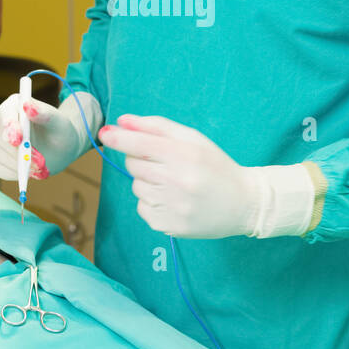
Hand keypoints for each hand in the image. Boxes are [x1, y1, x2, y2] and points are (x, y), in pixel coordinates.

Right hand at [0, 92, 100, 180]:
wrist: (59, 149)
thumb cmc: (59, 131)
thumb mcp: (58, 122)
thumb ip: (44, 113)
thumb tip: (27, 105)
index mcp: (13, 105)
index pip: (5, 114)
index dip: (10, 127)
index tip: (18, 140)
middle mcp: (1, 121)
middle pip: (0, 137)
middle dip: (18, 152)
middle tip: (38, 162)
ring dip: (19, 164)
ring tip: (40, 167)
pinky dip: (13, 173)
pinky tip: (28, 171)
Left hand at [99, 115, 314, 238]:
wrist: (244, 203)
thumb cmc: (215, 166)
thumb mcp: (193, 139)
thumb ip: (156, 127)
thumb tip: (122, 121)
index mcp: (184, 155)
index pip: (139, 143)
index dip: (118, 138)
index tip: (104, 132)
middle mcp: (177, 181)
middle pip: (134, 164)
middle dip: (142, 160)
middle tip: (165, 163)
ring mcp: (172, 206)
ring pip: (136, 187)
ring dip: (148, 182)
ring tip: (175, 184)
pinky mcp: (169, 226)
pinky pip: (142, 208)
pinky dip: (152, 202)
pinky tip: (174, 200)